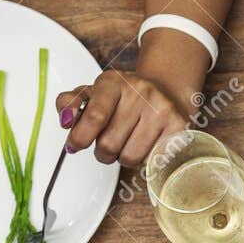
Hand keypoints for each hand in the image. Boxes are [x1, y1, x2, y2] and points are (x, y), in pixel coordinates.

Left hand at [55, 71, 191, 168]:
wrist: (165, 90)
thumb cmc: (124, 98)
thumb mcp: (93, 93)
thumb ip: (70, 103)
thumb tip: (65, 121)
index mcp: (113, 81)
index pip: (95, 116)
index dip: (81, 137)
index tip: (75, 146)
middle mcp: (139, 92)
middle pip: (109, 143)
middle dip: (102, 152)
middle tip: (106, 146)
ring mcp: (161, 109)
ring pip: (130, 157)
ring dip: (123, 158)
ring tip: (127, 145)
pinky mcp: (178, 126)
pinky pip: (151, 161)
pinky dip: (144, 160)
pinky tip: (145, 146)